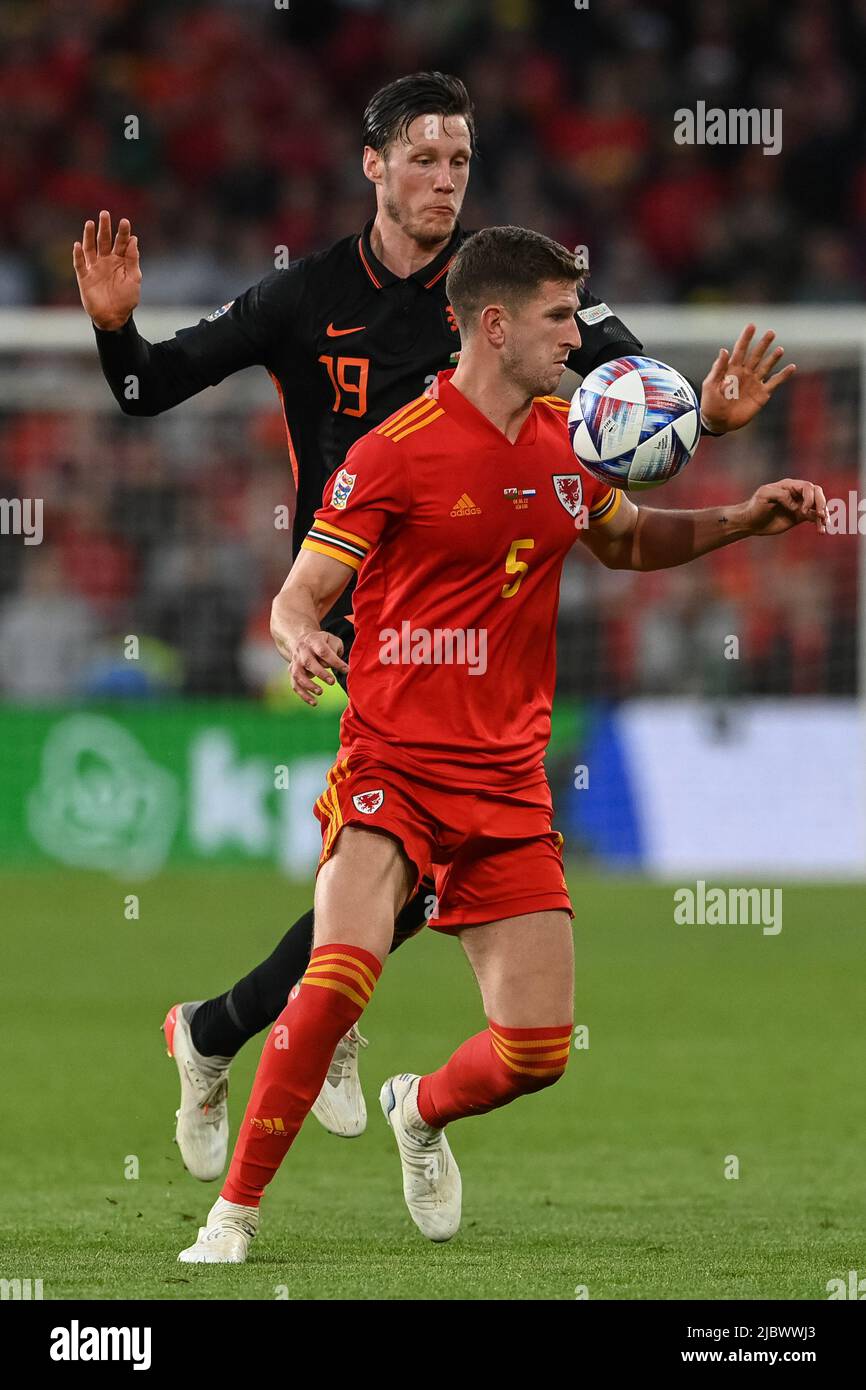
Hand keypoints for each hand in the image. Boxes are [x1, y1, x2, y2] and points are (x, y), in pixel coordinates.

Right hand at [73, 210, 140, 330]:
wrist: (114, 318)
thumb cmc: (126, 300)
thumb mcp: (134, 279)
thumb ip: (132, 260)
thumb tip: (134, 240)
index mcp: (120, 261)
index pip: (122, 243)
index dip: (123, 232)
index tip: (125, 222)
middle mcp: (106, 261)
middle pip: (104, 241)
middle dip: (105, 228)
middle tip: (105, 213)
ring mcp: (95, 268)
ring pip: (90, 248)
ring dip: (89, 236)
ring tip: (90, 223)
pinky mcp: (84, 277)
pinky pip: (80, 264)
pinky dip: (78, 255)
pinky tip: (77, 245)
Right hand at [277, 628, 348, 705]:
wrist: (301, 640)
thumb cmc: (322, 643)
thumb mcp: (331, 640)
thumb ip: (336, 649)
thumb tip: (339, 665)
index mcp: (313, 641)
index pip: (323, 651)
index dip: (335, 661)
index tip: (346, 670)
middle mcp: (302, 651)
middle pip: (309, 662)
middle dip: (321, 673)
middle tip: (332, 682)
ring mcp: (295, 662)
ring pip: (298, 675)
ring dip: (309, 685)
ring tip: (321, 692)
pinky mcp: (292, 672)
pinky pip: (295, 685)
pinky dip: (303, 695)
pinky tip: (314, 703)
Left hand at [700, 324, 795, 433]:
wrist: (718, 422)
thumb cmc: (710, 404)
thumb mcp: (710, 385)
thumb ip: (718, 368)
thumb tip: (723, 350)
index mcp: (732, 369)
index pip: (740, 350)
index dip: (746, 338)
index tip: (752, 326)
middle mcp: (745, 373)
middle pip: (756, 355)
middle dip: (763, 344)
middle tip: (771, 332)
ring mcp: (754, 383)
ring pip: (766, 366)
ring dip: (773, 358)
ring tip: (780, 349)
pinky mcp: (762, 394)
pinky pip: (775, 382)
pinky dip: (783, 375)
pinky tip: (792, 367)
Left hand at [742, 479, 827, 535]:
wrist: (750, 522)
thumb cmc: (755, 506)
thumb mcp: (764, 495)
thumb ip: (781, 495)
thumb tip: (796, 505)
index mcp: (789, 485)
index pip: (807, 487)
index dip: (809, 498)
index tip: (802, 511)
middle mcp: (797, 493)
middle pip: (817, 494)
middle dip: (821, 504)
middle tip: (821, 516)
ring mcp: (799, 505)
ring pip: (818, 506)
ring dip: (824, 515)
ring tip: (825, 525)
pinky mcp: (799, 516)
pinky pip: (814, 517)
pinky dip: (819, 523)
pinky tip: (821, 531)